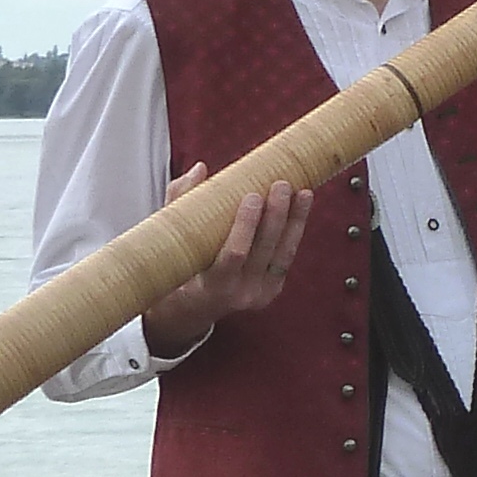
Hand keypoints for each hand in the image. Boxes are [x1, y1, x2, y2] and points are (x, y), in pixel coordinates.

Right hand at [140, 163, 313, 353]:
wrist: (194, 308)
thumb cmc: (181, 268)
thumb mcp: (173, 240)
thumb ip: (181, 201)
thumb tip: (201, 168)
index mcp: (212, 285)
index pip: (234, 254)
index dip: (246, 225)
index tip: (252, 195)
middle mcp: (240, 293)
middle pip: (265, 250)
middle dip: (276, 215)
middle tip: (281, 184)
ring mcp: (260, 293)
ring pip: (283, 253)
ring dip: (295, 220)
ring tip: (303, 192)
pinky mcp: (273, 288)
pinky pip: (287, 256)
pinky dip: (295, 230)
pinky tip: (302, 207)